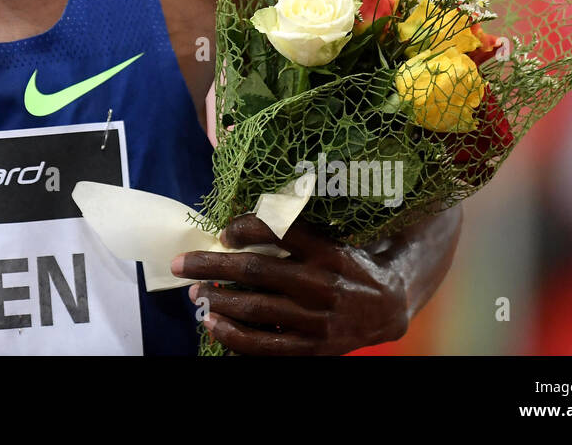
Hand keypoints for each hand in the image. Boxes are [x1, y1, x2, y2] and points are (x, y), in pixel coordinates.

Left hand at [173, 213, 409, 354]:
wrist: (389, 307)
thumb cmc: (348, 263)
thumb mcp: (330, 238)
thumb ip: (292, 229)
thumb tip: (238, 224)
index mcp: (327, 250)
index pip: (278, 231)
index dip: (244, 229)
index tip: (222, 233)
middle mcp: (323, 283)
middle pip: (255, 271)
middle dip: (211, 266)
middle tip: (182, 262)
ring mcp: (318, 319)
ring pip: (255, 308)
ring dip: (217, 300)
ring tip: (194, 292)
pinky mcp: (313, 348)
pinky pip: (265, 345)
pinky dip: (234, 336)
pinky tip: (213, 325)